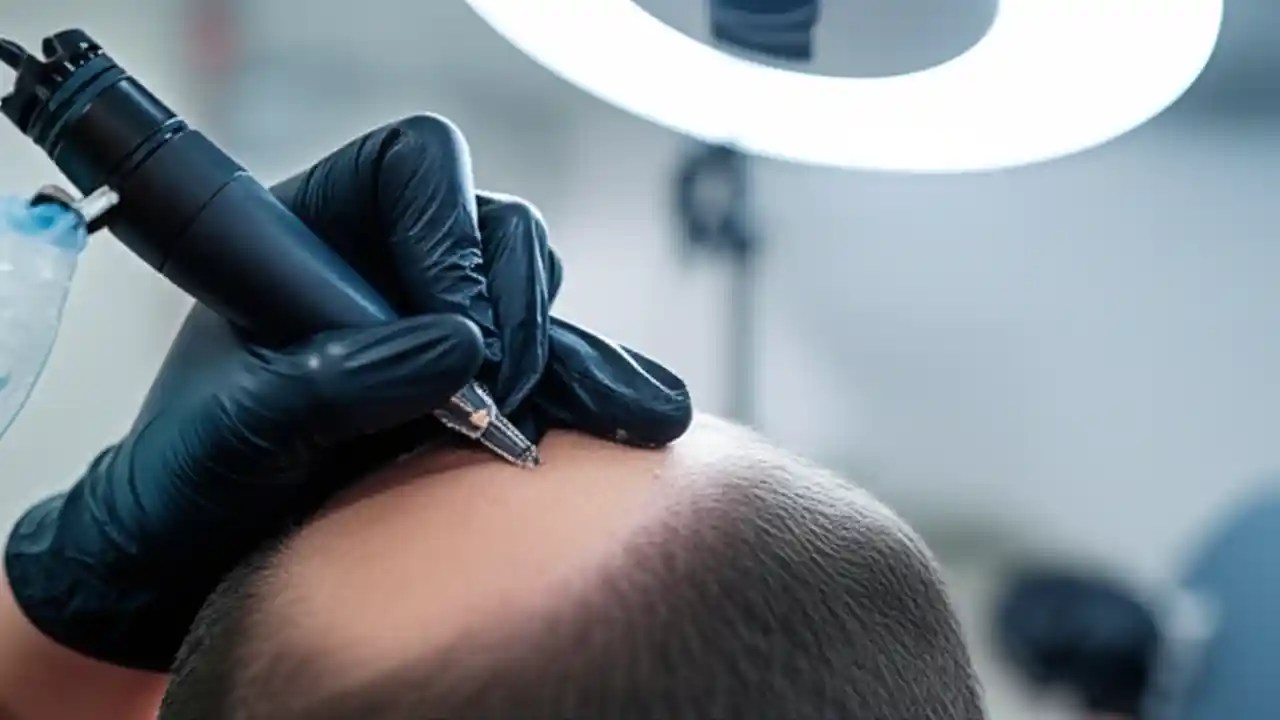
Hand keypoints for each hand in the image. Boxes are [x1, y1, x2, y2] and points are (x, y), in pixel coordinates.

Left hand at [5, 115, 690, 671]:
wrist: (200, 566)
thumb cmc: (190, 478)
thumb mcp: (242, 429)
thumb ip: (340, 381)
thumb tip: (463, 350)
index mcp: (315, 230)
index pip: (414, 166)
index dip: (449, 234)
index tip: (458, 332)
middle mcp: (387, 264)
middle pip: (496, 229)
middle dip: (514, 307)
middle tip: (497, 395)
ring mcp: (438, 326)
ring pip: (537, 293)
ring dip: (563, 355)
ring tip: (578, 425)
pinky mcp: (477, 389)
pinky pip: (559, 367)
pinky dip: (600, 392)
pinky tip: (647, 418)